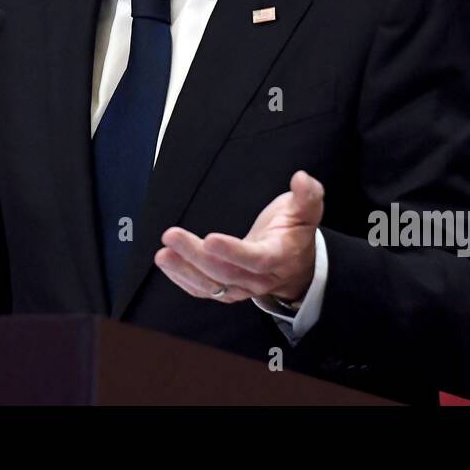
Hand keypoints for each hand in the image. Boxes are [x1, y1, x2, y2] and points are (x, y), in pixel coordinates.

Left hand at [154, 170, 322, 303]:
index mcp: (279, 256)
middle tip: (171, 236)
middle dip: (196, 256)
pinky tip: (167, 265)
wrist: (297, 265)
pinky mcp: (228, 290)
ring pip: (212, 285)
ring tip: (163, 254)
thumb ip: (307, 195)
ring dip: (184, 270)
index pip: (256, 259)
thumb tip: (301, 178)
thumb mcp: (306, 211)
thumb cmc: (295, 233)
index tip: (210, 239)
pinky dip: (183, 280)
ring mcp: (242, 287)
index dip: (233, 252)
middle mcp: (259, 278)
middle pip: (226, 273)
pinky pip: (204, 291)